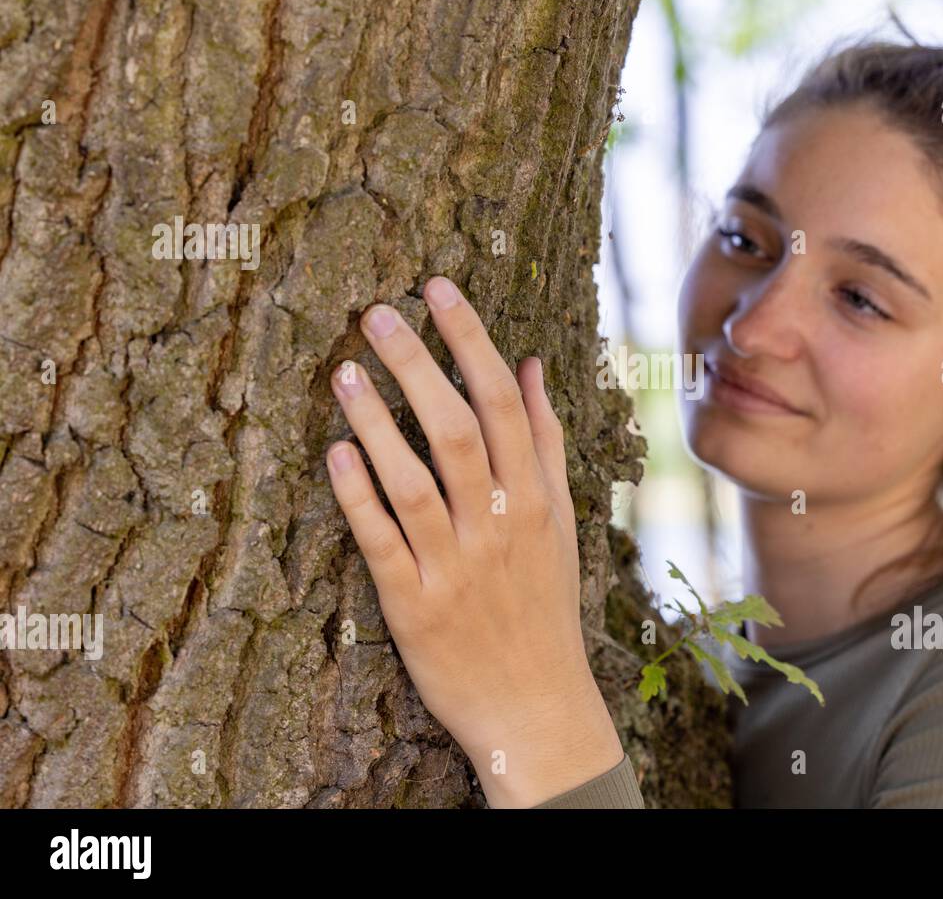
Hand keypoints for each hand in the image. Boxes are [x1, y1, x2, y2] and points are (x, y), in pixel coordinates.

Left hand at [325, 276, 623, 807]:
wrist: (535, 703)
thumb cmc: (545, 604)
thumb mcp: (561, 520)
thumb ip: (544, 441)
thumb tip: (529, 365)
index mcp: (535, 498)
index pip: (503, 401)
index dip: (470, 338)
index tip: (438, 287)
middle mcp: (498, 525)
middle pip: (457, 428)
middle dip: (417, 364)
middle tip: (376, 312)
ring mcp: (454, 566)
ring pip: (414, 480)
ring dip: (376, 421)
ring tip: (342, 370)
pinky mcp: (413, 606)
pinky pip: (381, 543)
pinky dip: (358, 497)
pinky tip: (333, 454)